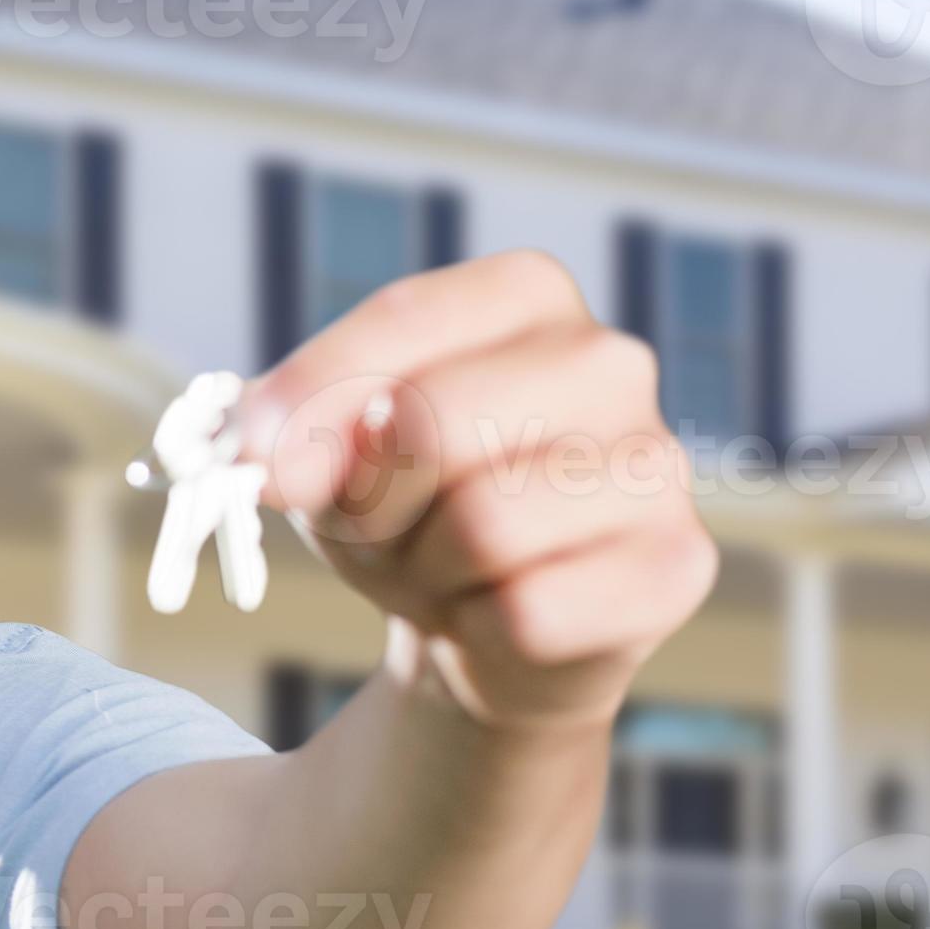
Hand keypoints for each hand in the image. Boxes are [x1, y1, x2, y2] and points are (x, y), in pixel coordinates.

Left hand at [233, 251, 716, 733]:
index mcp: (527, 296)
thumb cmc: (408, 511)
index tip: (252, 459)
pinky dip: (481, 631)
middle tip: (372, 533)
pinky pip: (531, 610)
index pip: (403, 321)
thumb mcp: (328, 455)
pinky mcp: (677, 567)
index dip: (311, 397)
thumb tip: (257, 449)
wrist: (488, 631)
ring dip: (423, 570)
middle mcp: (610, 361)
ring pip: (482, 525)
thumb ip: (294, 431)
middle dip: (370, 501)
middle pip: (432, 423)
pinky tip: (496, 617)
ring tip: (439, 571)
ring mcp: (657, 465)